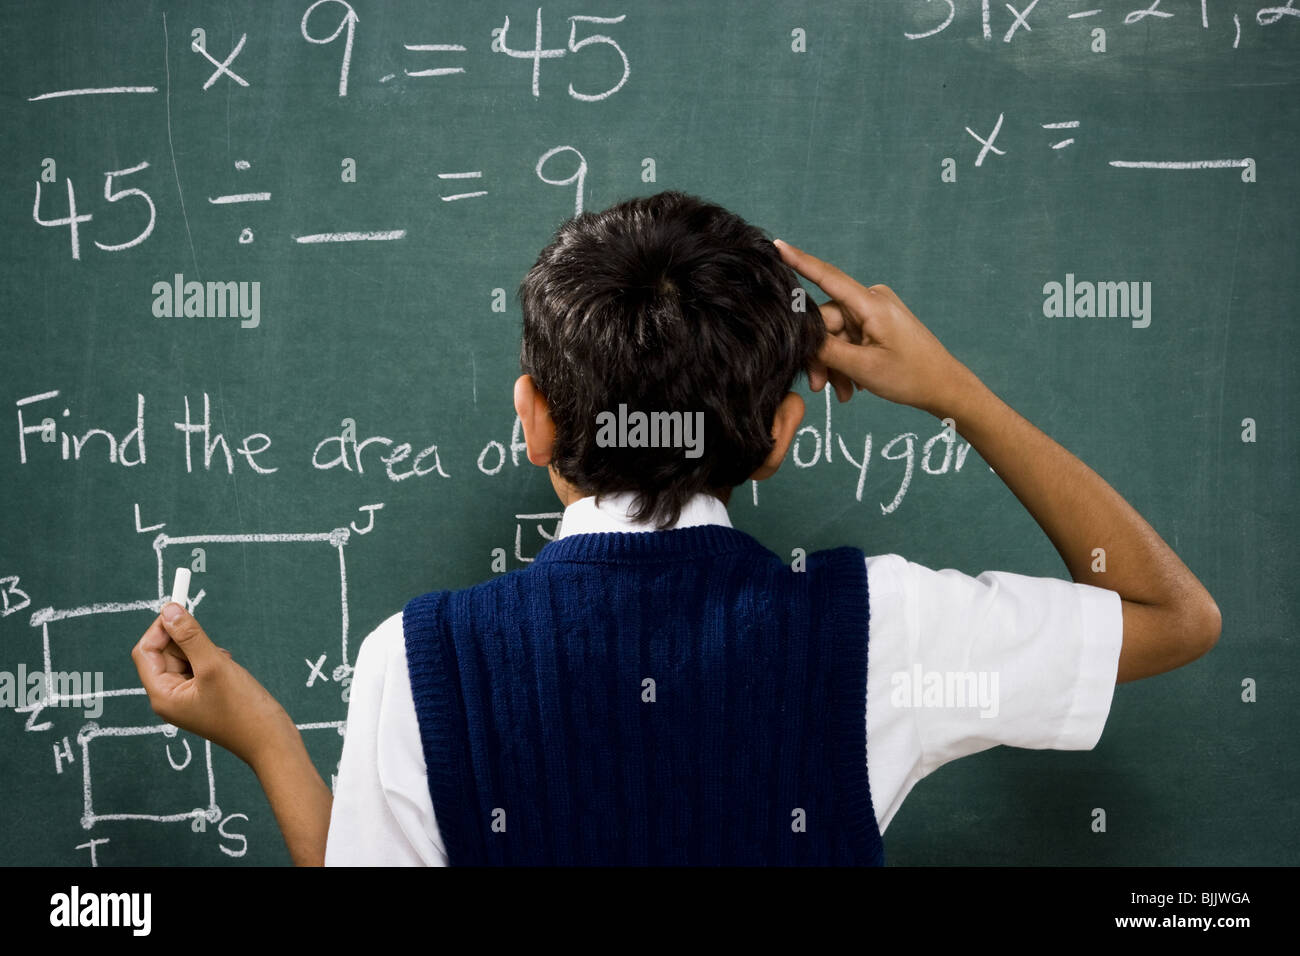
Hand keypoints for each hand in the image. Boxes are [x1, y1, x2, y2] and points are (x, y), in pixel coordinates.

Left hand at [131, 603, 294, 767]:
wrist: (271, 741)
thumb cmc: (242, 710)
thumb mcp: (215, 665)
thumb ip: (190, 636)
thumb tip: (169, 610)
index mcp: (162, 695)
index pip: (145, 651)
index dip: (160, 628)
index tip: (180, 608)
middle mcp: (169, 698)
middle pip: (163, 653)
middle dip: (186, 641)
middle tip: (211, 644)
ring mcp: (186, 699)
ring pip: (183, 659)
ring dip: (202, 650)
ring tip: (223, 662)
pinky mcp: (203, 698)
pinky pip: (198, 669)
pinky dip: (211, 660)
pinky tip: (228, 667)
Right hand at [775, 239, 974, 415]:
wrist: (944, 387)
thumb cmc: (911, 376)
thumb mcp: (863, 368)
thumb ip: (827, 350)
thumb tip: (801, 336)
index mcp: (871, 304)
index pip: (828, 277)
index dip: (799, 261)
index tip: (777, 245)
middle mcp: (872, 300)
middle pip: (827, 322)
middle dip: (822, 355)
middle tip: (820, 387)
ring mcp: (875, 312)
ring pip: (836, 335)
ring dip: (835, 364)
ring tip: (843, 393)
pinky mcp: (878, 323)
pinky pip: (849, 339)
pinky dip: (847, 362)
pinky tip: (853, 384)